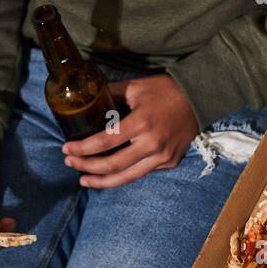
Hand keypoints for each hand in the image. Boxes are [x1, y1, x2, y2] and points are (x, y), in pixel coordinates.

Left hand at [62, 74, 198, 188]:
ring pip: (127, 177)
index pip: (104, 142)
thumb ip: (110, 93)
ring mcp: (162, 156)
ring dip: (102, 181)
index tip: (66, 149)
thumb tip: (87, 96)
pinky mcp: (170, 162)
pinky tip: (111, 173)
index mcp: (141, 122)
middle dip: (86, 167)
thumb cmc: (166, 90)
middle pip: (112, 165)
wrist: (199, 98)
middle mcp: (152, 144)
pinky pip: (142, 172)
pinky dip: (124, 174)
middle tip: (71, 164)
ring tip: (85, 180)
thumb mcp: (136, 86)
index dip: (82, 148)